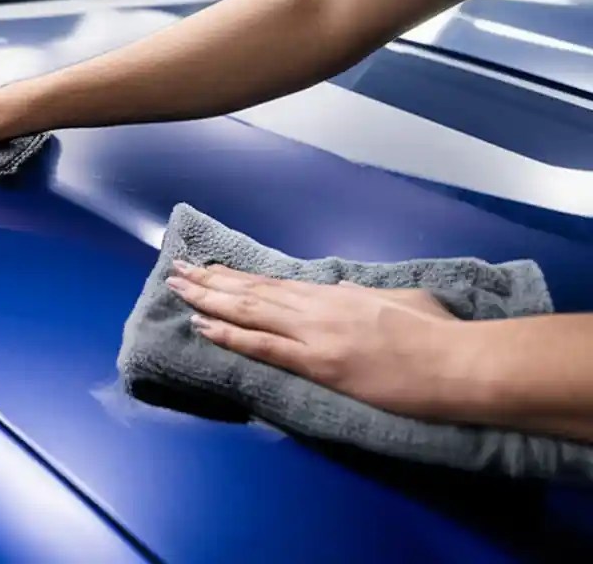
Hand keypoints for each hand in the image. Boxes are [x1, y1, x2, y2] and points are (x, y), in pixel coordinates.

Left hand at [167, 262, 472, 419]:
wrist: (458, 363)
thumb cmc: (438, 334)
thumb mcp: (399, 300)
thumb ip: (365, 295)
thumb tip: (346, 292)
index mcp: (335, 293)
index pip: (273, 283)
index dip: (237, 277)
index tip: (209, 269)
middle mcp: (317, 307)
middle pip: (251, 291)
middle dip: (209, 281)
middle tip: (174, 270)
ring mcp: (315, 334)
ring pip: (248, 311)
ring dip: (207, 300)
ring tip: (176, 289)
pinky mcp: (318, 364)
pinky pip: (263, 347)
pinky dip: (229, 334)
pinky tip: (203, 325)